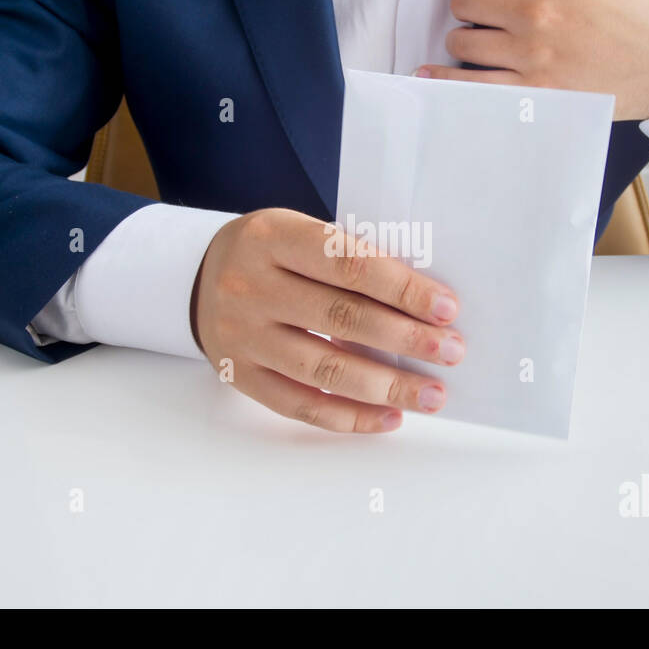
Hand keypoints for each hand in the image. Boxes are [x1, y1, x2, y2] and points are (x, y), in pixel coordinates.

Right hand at [192, 208, 464, 433]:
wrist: (196, 277)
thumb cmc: (271, 253)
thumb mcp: (299, 232)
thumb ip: (349, 259)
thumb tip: (423, 306)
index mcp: (271, 236)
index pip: (348, 264)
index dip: (402, 290)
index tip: (446, 309)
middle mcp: (249, 286)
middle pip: (341, 317)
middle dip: (406, 339)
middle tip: (452, 351)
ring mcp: (241, 335)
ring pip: (324, 369)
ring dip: (387, 387)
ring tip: (432, 394)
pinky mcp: (239, 376)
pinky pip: (300, 405)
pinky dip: (350, 417)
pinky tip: (389, 416)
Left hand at [417, 0, 648, 121]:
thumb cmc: (639, 7)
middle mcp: (532, 12)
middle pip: (463, 1)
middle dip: (471, 3)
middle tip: (488, 13)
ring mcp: (530, 55)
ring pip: (461, 41)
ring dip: (466, 38)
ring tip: (484, 42)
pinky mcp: (533, 91)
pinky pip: (471, 86)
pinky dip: (445, 81)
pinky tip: (430, 76)